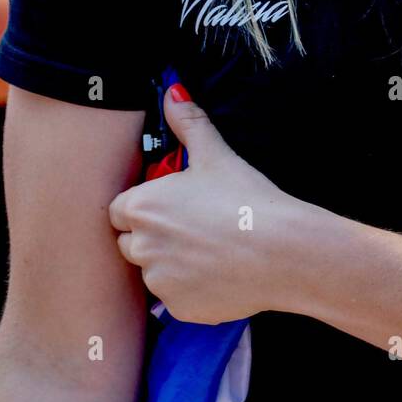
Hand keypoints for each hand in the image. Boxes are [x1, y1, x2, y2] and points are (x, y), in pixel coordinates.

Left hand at [109, 85, 314, 323]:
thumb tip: (172, 92)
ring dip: (171, 263)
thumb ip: (188, 123)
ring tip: (211, 250)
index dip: (144, 207)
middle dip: (153, 236)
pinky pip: (175, 297)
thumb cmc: (246, 199)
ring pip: (153, 271)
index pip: (119, 210)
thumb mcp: (216, 154)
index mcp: (141, 207)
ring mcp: (158, 282)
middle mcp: (140, 247)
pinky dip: (191, 288)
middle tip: (195, 227)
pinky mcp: (178, 309)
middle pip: (131, 242)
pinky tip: (219, 272)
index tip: (173, 206)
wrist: (282, 251)